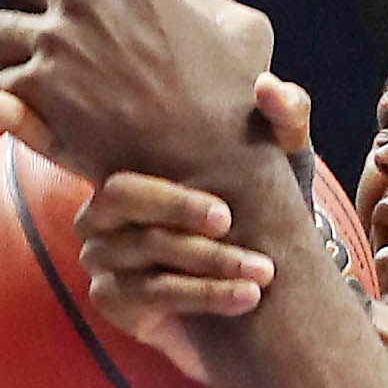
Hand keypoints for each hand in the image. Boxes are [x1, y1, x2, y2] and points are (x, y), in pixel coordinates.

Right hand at [0, 75, 314, 383]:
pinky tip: (246, 298)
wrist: (264, 285)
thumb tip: (267, 86)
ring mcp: (103, 258)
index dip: (172, 198)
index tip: (227, 216)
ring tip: (262, 273)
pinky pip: (152, 296)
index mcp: (133, 171)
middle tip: (236, 233)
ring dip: (210, 265)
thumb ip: (285, 117)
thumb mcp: (283, 161)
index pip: (127, 178)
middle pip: (122, 206)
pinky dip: (204, 296)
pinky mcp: (113, 301)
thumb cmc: (263, 210)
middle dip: (182, 218)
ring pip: (147, 255)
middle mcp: (103, 212)